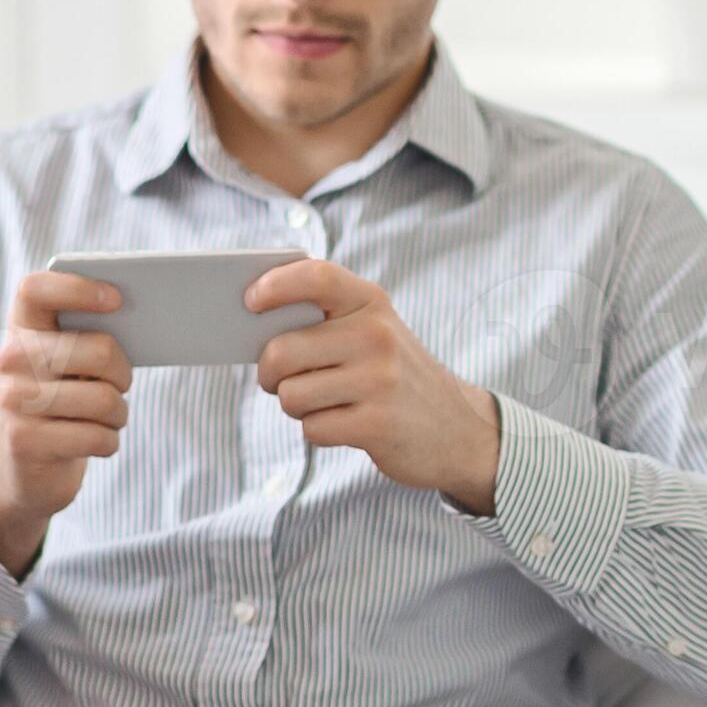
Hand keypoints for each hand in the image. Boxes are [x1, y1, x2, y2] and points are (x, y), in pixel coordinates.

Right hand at [0, 272, 132, 576]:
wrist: (25, 468)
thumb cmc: (63, 401)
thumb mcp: (69, 365)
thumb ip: (89, 336)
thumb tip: (141, 317)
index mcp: (21, 328)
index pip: (35, 289)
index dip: (77, 288)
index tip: (117, 299)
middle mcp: (10, 360)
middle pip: (98, 351)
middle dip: (124, 373)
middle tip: (122, 383)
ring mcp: (14, 401)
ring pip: (103, 399)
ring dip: (118, 413)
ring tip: (109, 416)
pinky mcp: (25, 441)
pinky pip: (97, 436)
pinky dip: (108, 441)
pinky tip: (95, 441)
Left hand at [248, 260, 502, 512]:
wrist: (457, 428)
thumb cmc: (394, 375)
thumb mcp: (373, 332)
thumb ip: (324, 320)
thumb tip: (254, 324)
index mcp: (371, 303)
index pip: (317, 277)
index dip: (275, 285)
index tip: (249, 301)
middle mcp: (376, 336)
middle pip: (282, 351)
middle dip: (269, 372)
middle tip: (277, 379)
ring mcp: (379, 381)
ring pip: (291, 395)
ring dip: (296, 406)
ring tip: (323, 402)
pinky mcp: (378, 424)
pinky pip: (312, 428)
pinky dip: (318, 430)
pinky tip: (344, 423)